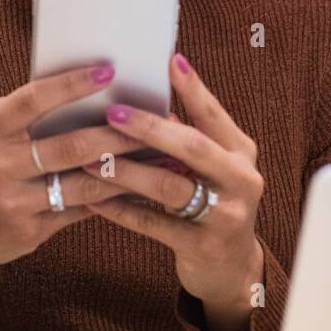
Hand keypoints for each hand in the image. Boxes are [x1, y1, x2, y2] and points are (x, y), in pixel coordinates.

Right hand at [0, 63, 144, 295]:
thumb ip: (18, 113)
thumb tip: (76, 89)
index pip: (32, 100)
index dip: (71, 84)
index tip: (108, 71)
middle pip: (70, 146)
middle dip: (117, 133)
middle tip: (155, 119)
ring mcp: (14, 204)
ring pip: (83, 183)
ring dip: (126, 169)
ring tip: (159, 154)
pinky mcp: (29, 233)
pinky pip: (79, 211)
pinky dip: (111, 198)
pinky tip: (138, 187)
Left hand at [82, 53, 264, 330]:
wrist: (232, 269)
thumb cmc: (212, 204)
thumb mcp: (212, 169)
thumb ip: (189, 139)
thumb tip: (147, 105)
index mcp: (240, 152)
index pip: (213, 114)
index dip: (192, 88)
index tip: (168, 61)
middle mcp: (241, 180)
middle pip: (192, 147)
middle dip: (149, 128)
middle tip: (111, 113)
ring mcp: (225, 215)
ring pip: (169, 186)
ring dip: (126, 170)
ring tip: (90, 158)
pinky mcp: (203, 246)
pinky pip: (154, 224)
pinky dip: (121, 209)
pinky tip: (93, 199)